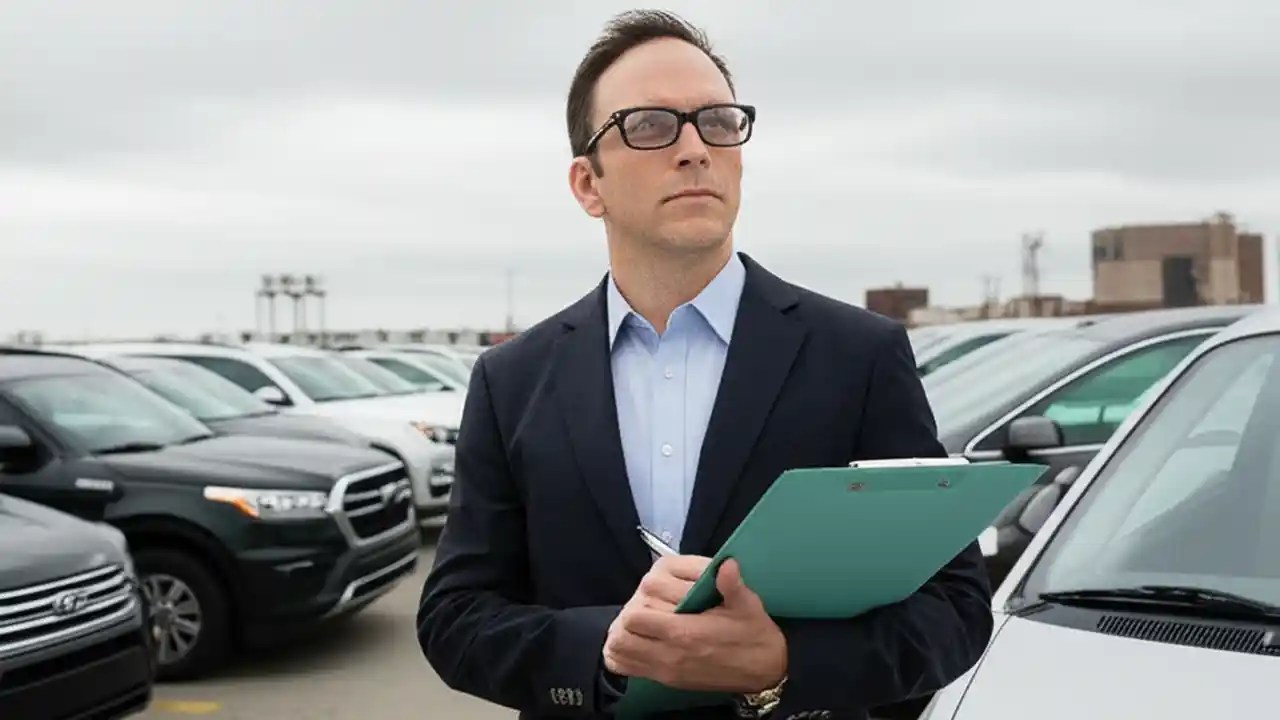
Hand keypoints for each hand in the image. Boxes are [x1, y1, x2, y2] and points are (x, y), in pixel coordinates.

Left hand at [603, 558, 786, 693]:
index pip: (635, 617)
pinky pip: (628, 669)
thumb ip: (732, 584)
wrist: (764, 669)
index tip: (658, 595)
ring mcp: (666, 670)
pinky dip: (625, 655)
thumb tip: (726, 563)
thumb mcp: (747, 605)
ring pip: (620, 652)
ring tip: (641, 624)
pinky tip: (639, 643)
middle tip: (647, 607)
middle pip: (622, 635)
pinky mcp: (667, 681)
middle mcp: (669, 654)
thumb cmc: (753, 633)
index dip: (641, 601)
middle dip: (629, 617)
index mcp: (686, 632)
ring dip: (624, 635)